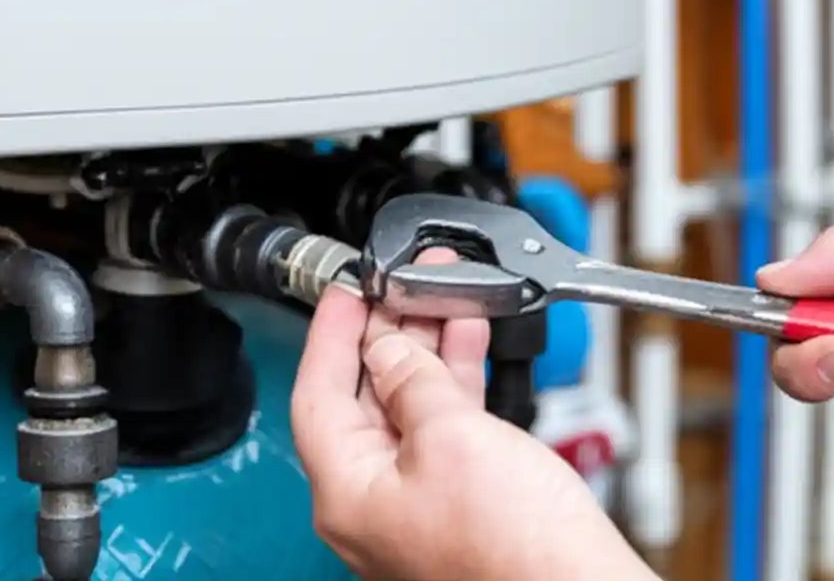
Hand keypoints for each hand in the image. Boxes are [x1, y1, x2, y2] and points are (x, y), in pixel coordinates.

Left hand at [290, 248, 655, 580]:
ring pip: (410, 410)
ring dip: (429, 350)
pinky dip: (457, 384)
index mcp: (349, 493)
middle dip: (389, 332)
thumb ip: (413, 383)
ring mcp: (420, 507)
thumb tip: (389, 349)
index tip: (346, 291)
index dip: (331, 333)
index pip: (317, 394)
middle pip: (364, 398)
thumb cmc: (516, 550)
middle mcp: (376, 505)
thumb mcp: (452, 437)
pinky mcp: (463, 506)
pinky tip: (471, 347)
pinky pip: (446, 431)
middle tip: (405, 284)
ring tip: (447, 299)